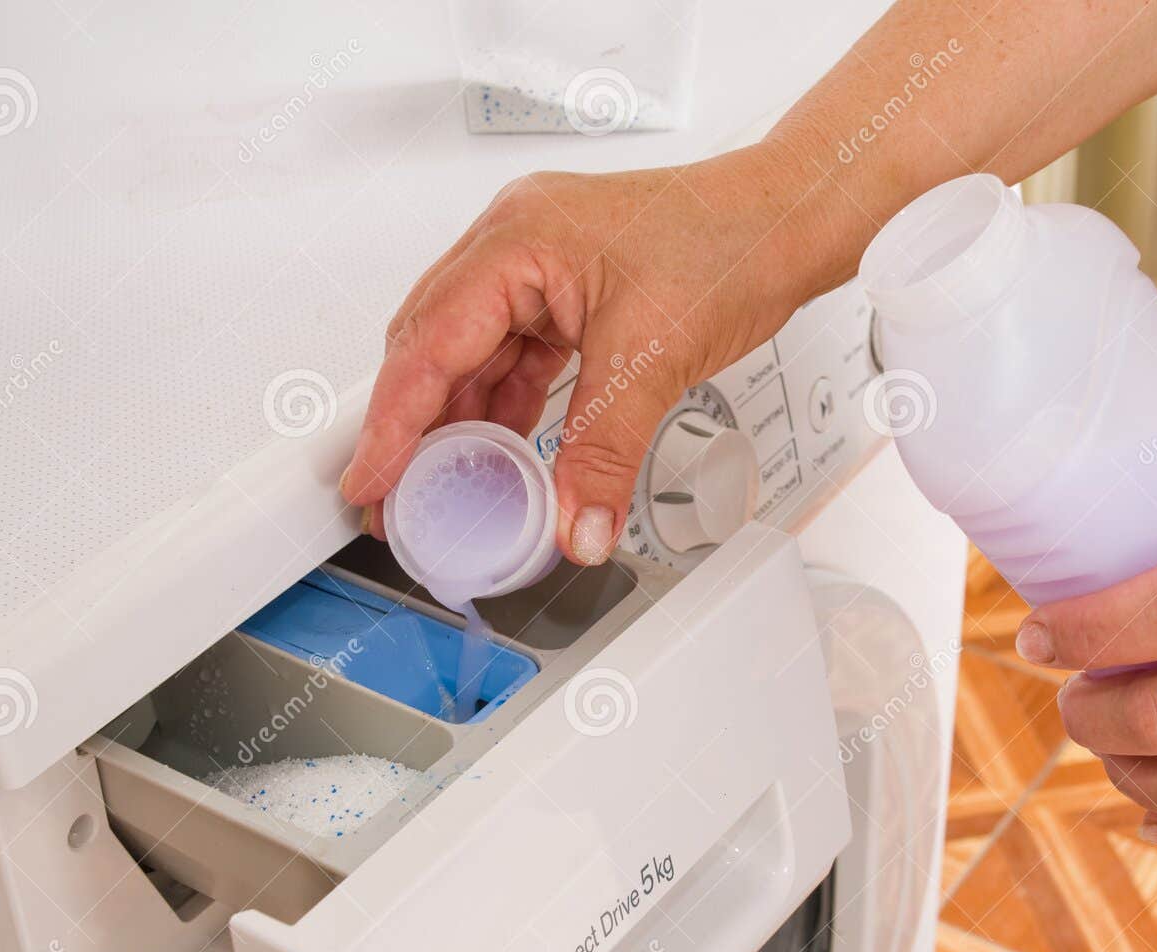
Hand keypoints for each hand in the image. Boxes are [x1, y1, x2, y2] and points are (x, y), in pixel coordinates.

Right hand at [339, 146, 821, 563]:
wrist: (788, 220)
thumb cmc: (731, 243)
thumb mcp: (654, 357)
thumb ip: (604, 453)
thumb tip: (574, 527)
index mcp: (516, 239)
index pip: (429, 342)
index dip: (392, 422)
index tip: (368, 482)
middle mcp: (514, 244)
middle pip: (434, 346)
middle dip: (411, 427)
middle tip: (394, 497)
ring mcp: (539, 267)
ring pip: (472, 355)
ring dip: (460, 422)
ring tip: (444, 488)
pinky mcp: (567, 291)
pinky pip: (514, 356)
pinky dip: (506, 407)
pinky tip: (503, 453)